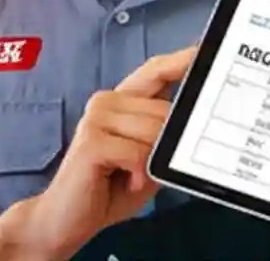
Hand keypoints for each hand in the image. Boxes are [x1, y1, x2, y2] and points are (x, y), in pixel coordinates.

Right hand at [9, 47, 195, 259]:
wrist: (64, 220)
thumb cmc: (109, 189)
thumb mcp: (148, 160)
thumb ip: (165, 137)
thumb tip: (193, 118)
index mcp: (122, 101)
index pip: (156, 71)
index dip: (181, 60)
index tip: (205, 49)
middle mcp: (107, 102)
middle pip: (165, 111)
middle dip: (167, 144)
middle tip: (148, 168)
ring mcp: (96, 118)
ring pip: (155, 132)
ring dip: (151, 163)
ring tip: (133, 176)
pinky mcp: (92, 141)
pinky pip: (139, 153)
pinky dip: (140, 173)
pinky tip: (127, 181)